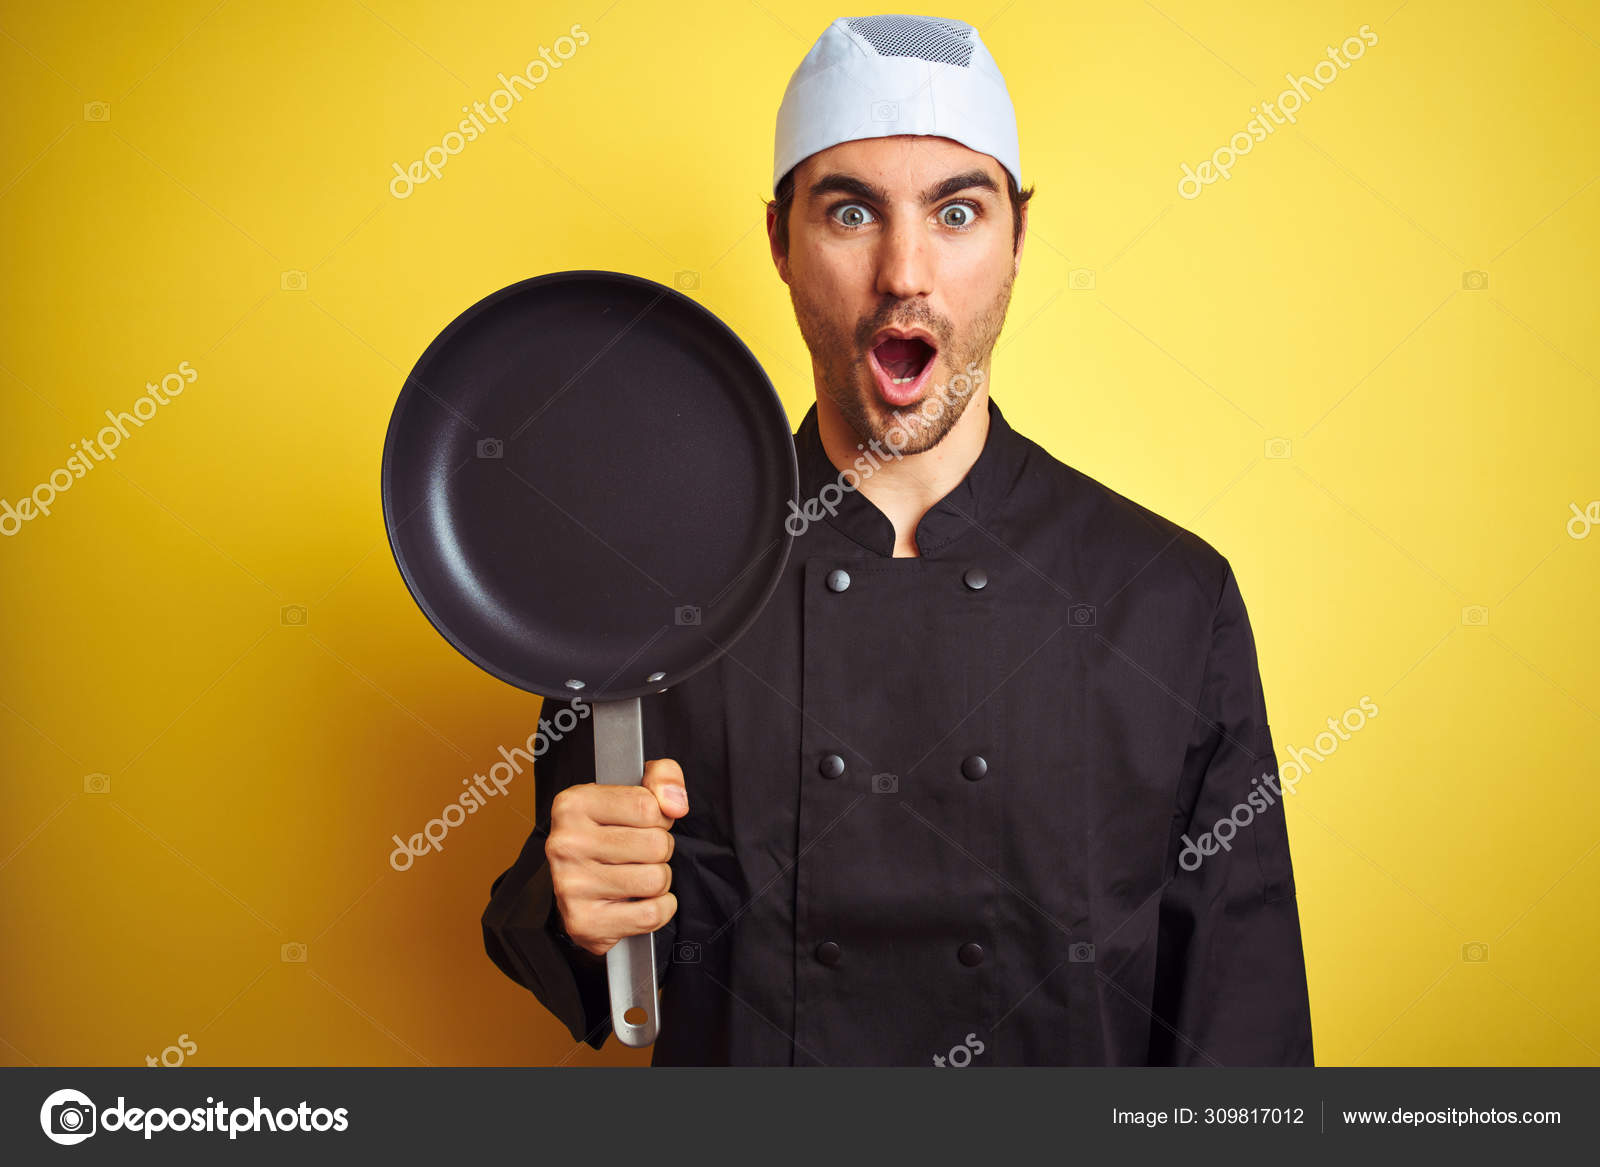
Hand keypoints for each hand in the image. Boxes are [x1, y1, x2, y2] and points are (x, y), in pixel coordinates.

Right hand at [546, 757, 687, 957]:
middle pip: (656, 844)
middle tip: (640, 852)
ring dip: (658, 879)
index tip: (644, 823)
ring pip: (656, 879)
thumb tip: (676, 804)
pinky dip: (658, 908)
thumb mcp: (635, 791)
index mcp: (573, 804)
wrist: (579, 887)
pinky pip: (651, 914)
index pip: (647, 806)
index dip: (659, 816)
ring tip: (637, 874)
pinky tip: (639, 900)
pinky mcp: (585, 922)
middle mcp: (566, 843)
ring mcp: (572, 885)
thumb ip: (664, 778)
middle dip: (660, 849)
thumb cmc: (611, 834)